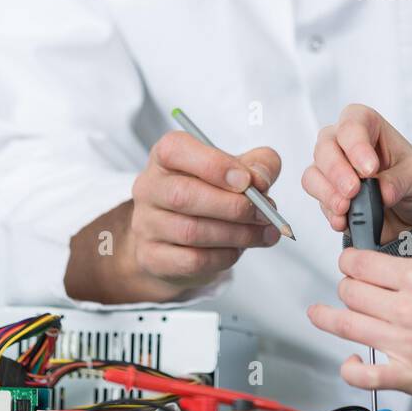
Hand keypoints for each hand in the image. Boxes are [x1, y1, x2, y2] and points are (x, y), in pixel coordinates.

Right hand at [125, 131, 281, 300]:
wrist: (182, 238)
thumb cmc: (212, 194)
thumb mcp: (238, 169)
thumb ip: (259, 164)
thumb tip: (261, 180)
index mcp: (166, 156)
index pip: (176, 150)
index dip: (214, 164)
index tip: (246, 180)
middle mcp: (149, 187)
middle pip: (183, 196)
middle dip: (232, 206)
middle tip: (265, 213)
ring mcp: (146, 224)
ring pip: (190, 232)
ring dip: (237, 234)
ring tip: (264, 232)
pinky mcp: (152, 257)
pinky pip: (191, 260)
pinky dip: (223, 256)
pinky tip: (239, 250)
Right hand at [302, 103, 411, 245]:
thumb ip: (401, 180)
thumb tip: (382, 191)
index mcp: (369, 125)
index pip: (352, 124)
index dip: (356, 145)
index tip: (370, 169)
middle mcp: (345, 143)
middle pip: (325, 146)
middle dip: (337, 170)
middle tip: (354, 190)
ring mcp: (333, 170)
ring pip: (314, 173)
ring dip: (328, 192)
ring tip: (346, 208)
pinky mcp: (329, 195)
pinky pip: (319, 201)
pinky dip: (329, 211)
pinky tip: (343, 220)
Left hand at [307, 248, 411, 401]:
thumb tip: (388, 276)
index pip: (360, 262)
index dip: (347, 263)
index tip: (347, 265)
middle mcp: (406, 307)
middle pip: (349, 291)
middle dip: (345, 289)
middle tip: (347, 291)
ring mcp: (404, 342)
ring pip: (346, 324)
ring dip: (329, 319)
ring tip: (320, 315)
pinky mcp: (409, 375)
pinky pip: (362, 373)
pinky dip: (350, 367)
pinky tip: (350, 360)